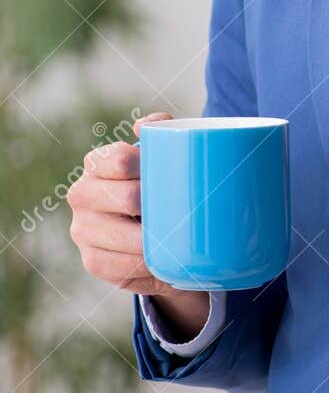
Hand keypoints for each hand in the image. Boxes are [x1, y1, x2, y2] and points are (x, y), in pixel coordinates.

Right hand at [67, 112, 210, 340]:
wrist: (161, 235)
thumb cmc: (163, 189)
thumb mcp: (165, 158)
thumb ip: (159, 132)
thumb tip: (143, 126)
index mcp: (97, 164)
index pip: (117, 158)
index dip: (145, 166)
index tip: (170, 175)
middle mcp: (82, 194)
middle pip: (124, 196)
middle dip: (156, 205)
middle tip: (182, 210)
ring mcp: (82, 229)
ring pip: (120, 236)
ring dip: (152, 241)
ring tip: (175, 239)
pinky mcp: (92, 260)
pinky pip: (117, 265)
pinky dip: (143, 265)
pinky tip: (159, 261)